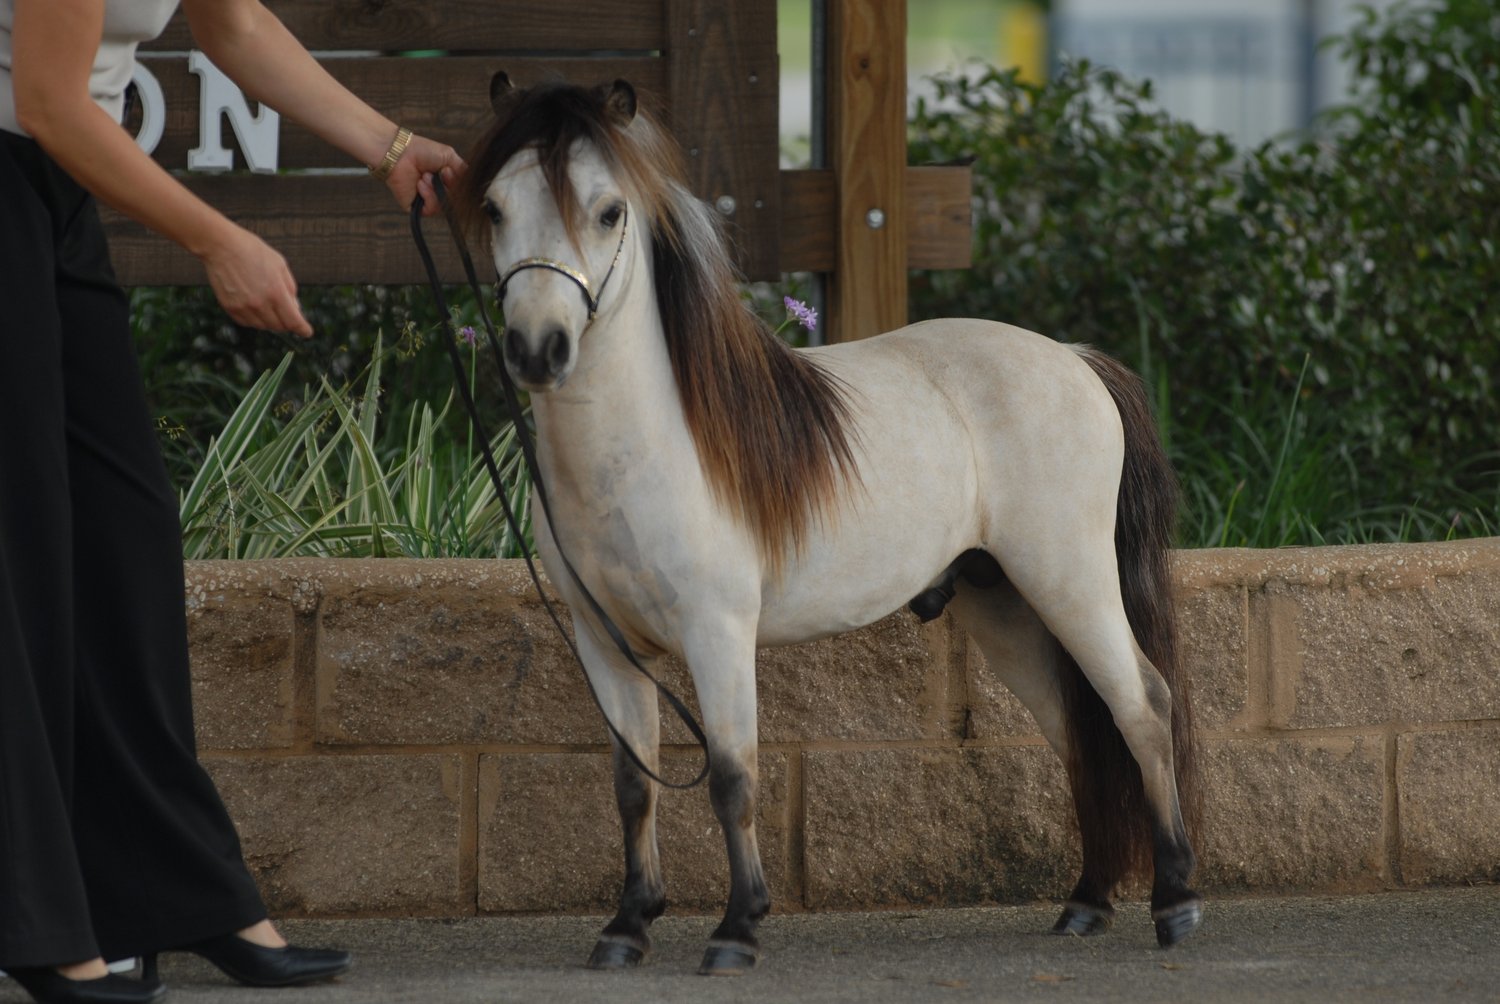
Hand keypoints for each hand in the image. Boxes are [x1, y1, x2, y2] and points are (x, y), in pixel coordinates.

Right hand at [198, 223, 312, 337]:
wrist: (221, 245)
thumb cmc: (253, 251)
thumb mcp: (280, 265)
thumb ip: (290, 288)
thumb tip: (295, 308)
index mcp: (276, 293)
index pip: (293, 321)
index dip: (303, 329)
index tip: (306, 332)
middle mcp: (260, 304)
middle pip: (279, 326)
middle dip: (287, 323)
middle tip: (288, 314)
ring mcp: (243, 307)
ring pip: (263, 326)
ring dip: (270, 321)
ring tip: (270, 306)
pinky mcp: (230, 307)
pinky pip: (247, 322)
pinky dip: (254, 319)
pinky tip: (255, 307)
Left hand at [381, 133, 464, 215]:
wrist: (400, 153)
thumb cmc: (422, 150)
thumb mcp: (449, 156)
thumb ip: (463, 171)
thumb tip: (473, 184)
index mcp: (446, 180)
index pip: (461, 191)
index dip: (460, 184)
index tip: (451, 172)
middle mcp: (438, 191)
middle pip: (455, 200)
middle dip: (450, 185)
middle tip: (442, 173)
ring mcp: (427, 200)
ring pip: (444, 205)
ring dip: (436, 189)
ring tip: (425, 175)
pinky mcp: (416, 207)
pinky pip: (431, 209)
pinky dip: (428, 196)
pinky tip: (420, 184)